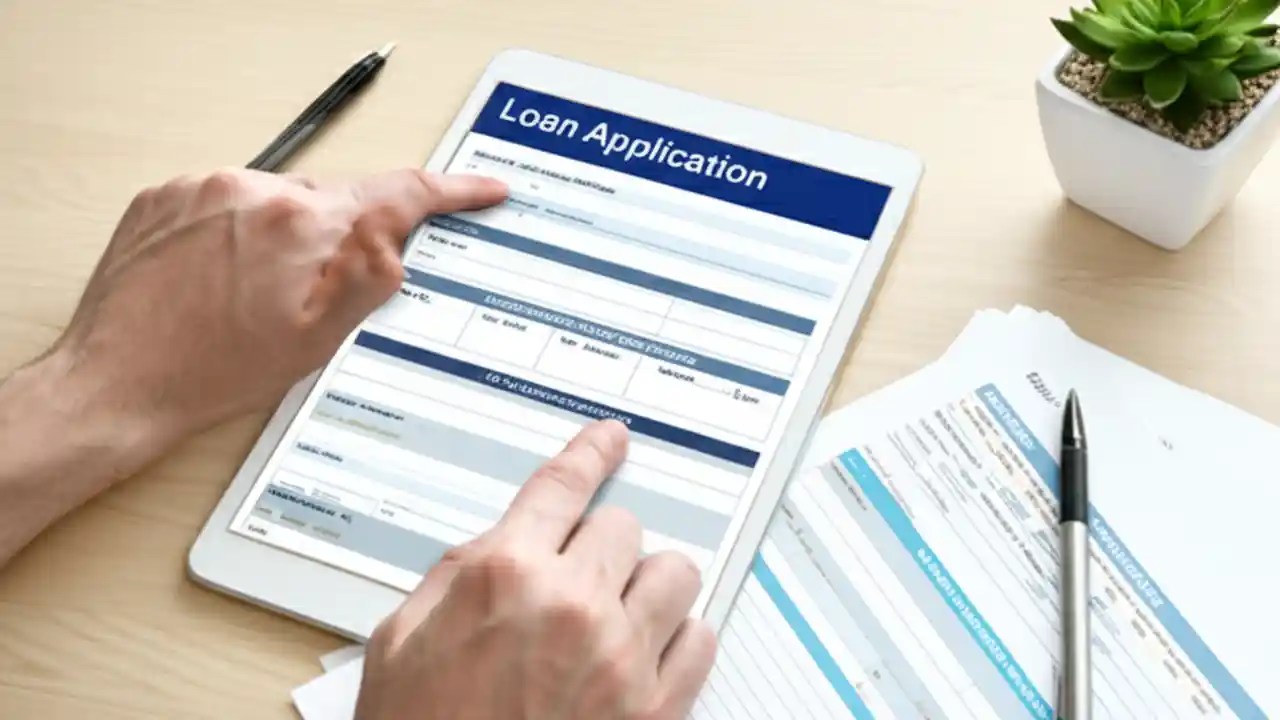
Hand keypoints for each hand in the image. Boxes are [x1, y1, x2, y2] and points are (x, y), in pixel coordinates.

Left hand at [54, 167, 505, 442]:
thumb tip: (402, 235)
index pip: (399, 192)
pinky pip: (230, 200)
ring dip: (288, 238)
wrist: (116, 383)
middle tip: (320, 299)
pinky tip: (224, 284)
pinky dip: (242, 232)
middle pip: (335, 200)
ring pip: (282, 200)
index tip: (488, 189)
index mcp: (303, 225)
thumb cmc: (214, 373)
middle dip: (343, 239)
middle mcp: (254, 189)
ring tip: (258, 301)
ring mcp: (203, 188)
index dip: (454, 191)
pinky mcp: (165, 196)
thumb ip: (372, 277)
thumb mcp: (318, 342)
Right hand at [356, 420, 717, 719]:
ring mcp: (620, 658)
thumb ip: (456, 575)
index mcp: (504, 575)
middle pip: (622, 527)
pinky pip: (701, 640)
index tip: (610, 440)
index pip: (564, 485)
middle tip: (575, 573)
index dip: (591, 452)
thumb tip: (503, 542)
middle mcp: (571, 605)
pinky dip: (678, 636)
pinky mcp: (654, 710)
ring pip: (674, 573)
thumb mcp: (399, 640)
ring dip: (646, 583)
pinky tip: (644, 650)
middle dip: (597, 543)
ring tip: (617, 610)